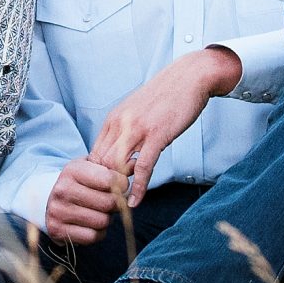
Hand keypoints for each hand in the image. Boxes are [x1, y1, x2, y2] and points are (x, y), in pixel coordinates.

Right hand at [43, 158, 125, 244]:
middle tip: (112, 202)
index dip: (122, 185)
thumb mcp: (92, 168)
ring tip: (99, 212)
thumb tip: (135, 164)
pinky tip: (91, 224)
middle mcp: (62, 190)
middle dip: (115, 205)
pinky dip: (98, 233)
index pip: (110, 180)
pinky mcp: (57, 231)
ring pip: (102, 221)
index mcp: (72, 170)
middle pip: (108, 203)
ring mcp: (58, 211)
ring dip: (107, 220)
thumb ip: (115, 167)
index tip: (120, 186)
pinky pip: (92, 237)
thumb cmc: (79, 183)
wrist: (52, 202)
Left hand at [86, 47, 240, 206]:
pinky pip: (143, 167)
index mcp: (114, 120)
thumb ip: (126, 133)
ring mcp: (137, 129)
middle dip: (104, 187)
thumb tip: (121, 157)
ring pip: (117, 167)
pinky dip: (138, 188)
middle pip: (101, 164)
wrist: (189, 77)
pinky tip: (136, 201)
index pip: (94, 155)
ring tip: (122, 205)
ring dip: (118, 189)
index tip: (103, 193)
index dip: (96, 178)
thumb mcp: (136, 112)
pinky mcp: (157, 135)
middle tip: (111, 204)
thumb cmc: (165, 96)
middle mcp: (120, 124)